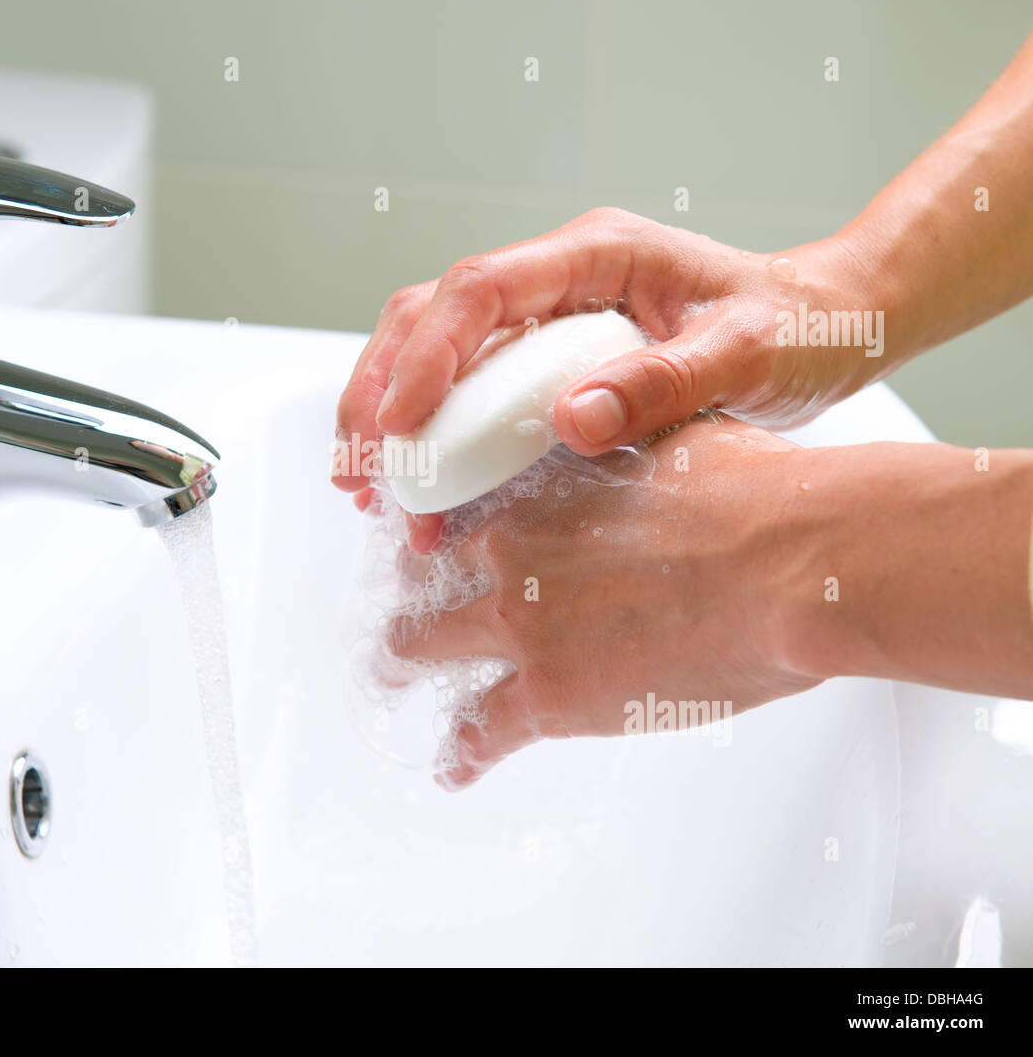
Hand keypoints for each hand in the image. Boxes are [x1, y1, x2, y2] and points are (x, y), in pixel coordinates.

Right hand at [333, 208, 888, 510]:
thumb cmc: (794, 327)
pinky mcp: (546, 356)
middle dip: (381, 389)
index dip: (427, 356)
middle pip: (430, 315)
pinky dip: (432, 435)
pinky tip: (422, 489)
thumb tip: (571, 419)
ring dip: (391, 415)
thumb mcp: (748, 353)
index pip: (481, 290)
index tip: (399, 426)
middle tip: (359, 468)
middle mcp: (556, 277)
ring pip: (434, 349)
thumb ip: (666, 381)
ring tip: (371, 489)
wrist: (822, 326)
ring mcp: (545, 315)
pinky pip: (466, 387)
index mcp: (597, 255)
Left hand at [386, 417, 823, 788]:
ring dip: (406, 663)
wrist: (792, 564)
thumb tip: (621, 417)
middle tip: (404, 604)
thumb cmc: (755, 493)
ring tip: (393, 675)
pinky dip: (462, 753)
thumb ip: (626, 430)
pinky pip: (480, 732)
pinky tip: (454, 767)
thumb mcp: (675, 433)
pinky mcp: (550, 697)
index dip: (437, 526)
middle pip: (424, 573)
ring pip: (426, 648)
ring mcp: (521, 628)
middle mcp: (509, 554)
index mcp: (538, 487)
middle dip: (410, 588)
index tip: (429, 539)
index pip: (455, 507)